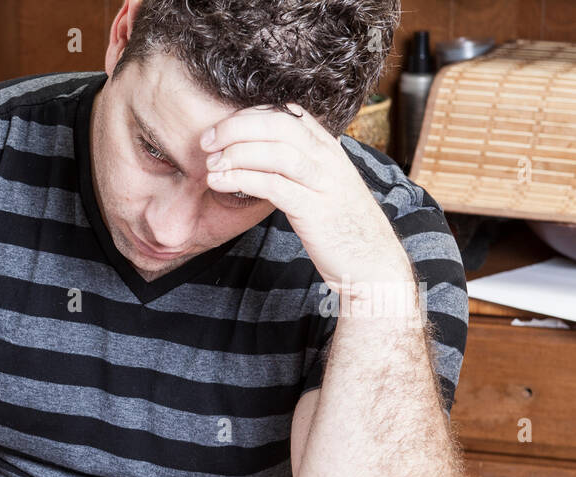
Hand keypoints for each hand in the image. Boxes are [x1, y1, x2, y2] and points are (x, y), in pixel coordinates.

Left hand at [201, 104, 410, 296]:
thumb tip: (260, 154)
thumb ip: (298, 165)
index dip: (249, 115)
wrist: (371, 260)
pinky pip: (275, 185)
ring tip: (210, 164)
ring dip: (236, 154)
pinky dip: (243, 179)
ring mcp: (323, 183)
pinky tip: (220, 183)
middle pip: (278, 125)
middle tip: (206, 142)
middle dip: (236, 128)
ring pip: (276, 152)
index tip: (220, 129)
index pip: (286, 114)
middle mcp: (328, 158)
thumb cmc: (340, 225)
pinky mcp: (315, 210)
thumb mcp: (321, 185)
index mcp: (328, 147)